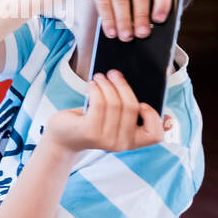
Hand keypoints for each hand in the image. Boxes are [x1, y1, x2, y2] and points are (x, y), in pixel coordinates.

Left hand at [46, 69, 172, 153]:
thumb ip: (129, 111)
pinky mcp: (89, 132)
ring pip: (115, 103)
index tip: (143, 103)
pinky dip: (96, 89)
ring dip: (107, 84)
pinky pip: (100, 103)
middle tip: (114, 73)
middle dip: (123, 86)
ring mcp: (105, 140)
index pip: (155, 135)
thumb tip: (147, 92)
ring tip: (100, 77)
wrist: (62, 136)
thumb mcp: (113, 119)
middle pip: (133, 107)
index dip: (154, 116)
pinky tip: (91, 84)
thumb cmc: (90, 122)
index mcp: (133, 141)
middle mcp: (122, 144)